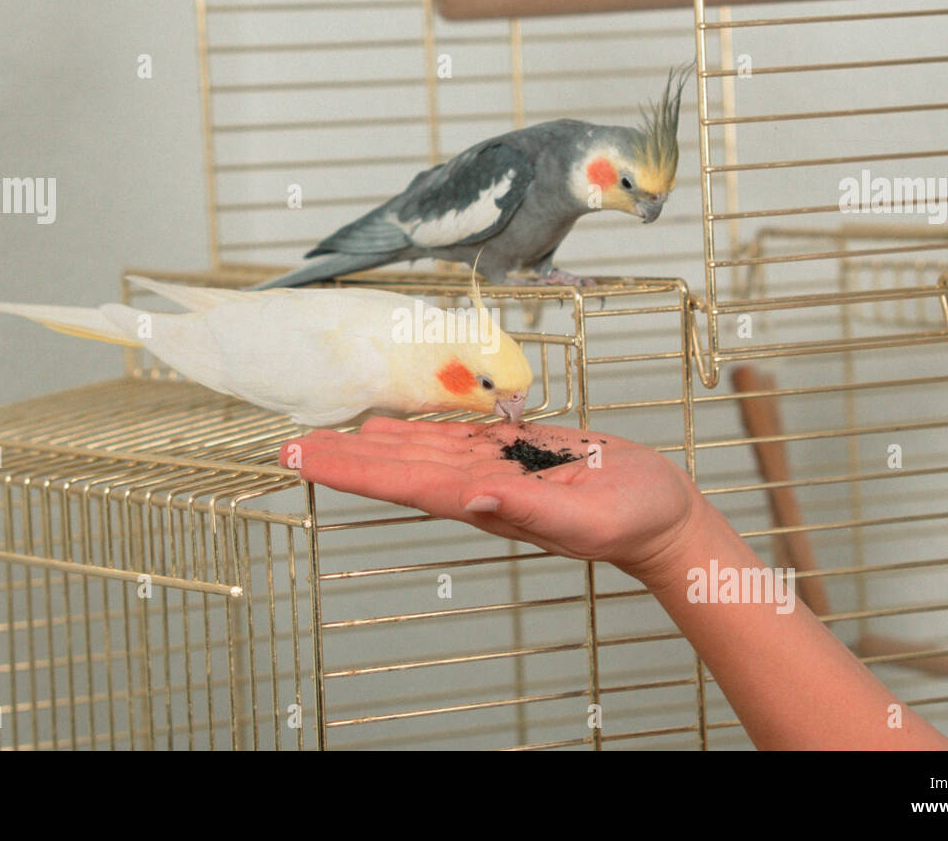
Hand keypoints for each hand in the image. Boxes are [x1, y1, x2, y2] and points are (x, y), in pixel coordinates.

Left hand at [278, 416, 703, 585]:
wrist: (660, 513)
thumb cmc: (630, 519)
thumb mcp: (584, 520)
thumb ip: (528, 509)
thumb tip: (472, 498)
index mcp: (486, 501)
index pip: (402, 483)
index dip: (350, 470)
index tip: (303, 459)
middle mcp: (476, 486)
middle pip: (395, 466)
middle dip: (341, 455)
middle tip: (287, 443)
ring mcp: (491, 468)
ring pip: (415, 450)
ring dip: (367, 443)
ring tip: (321, 434)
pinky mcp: (510, 451)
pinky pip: (450, 438)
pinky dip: (412, 431)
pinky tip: (388, 426)